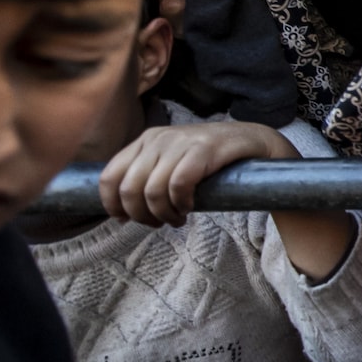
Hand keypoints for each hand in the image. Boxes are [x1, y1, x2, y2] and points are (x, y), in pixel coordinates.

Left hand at [101, 118, 295, 226]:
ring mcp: (180, 142)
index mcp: (144, 141)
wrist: (252, 140)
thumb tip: (121, 212)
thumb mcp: (170, 162)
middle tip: (159, 223)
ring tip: (177, 219)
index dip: (112, 205)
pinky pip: (178, 185)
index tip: (125, 220)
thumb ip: (147, 178)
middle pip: (128, 188)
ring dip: (163, 214)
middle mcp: (157, 139)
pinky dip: (181, 203)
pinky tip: (190, 207)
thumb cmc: (209, 159)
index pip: (109, 176)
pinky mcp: (203, 149)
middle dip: (141, 215)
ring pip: (152, 190)